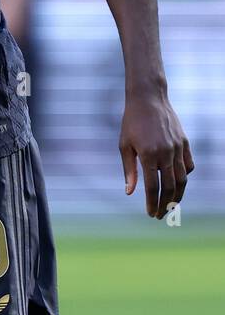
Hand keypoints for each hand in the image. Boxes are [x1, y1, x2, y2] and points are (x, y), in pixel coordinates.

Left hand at [119, 91, 192, 217]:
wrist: (148, 99)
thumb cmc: (131, 122)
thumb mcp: (124, 145)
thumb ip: (128, 170)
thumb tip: (129, 192)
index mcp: (148, 155)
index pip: (153, 187)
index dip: (152, 203)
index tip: (151, 215)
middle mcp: (166, 153)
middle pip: (171, 187)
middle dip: (166, 204)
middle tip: (161, 215)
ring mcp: (178, 148)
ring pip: (183, 179)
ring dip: (178, 195)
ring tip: (171, 205)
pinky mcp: (185, 143)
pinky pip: (188, 165)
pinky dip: (184, 176)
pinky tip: (177, 183)